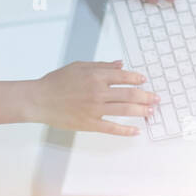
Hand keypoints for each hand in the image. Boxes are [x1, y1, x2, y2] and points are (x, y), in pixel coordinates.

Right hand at [28, 59, 157, 136]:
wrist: (39, 100)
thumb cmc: (56, 82)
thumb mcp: (78, 67)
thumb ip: (101, 66)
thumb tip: (120, 64)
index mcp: (95, 76)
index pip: (123, 77)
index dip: (136, 79)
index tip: (144, 81)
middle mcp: (98, 92)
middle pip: (128, 94)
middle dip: (145, 96)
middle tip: (156, 98)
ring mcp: (94, 109)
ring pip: (124, 110)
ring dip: (140, 111)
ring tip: (151, 112)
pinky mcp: (89, 123)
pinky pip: (111, 128)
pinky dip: (125, 130)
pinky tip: (135, 131)